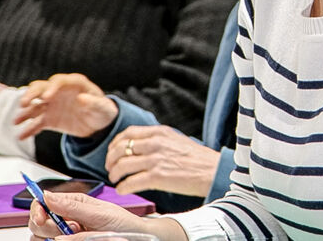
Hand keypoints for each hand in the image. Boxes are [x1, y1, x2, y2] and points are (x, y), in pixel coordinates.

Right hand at [14, 72, 119, 138]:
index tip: (46, 98)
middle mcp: (59, 92)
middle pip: (41, 88)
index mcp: (73, 84)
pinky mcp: (49, 119)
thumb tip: (82, 99)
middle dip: (31, 95)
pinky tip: (21, 135)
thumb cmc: (102, 111)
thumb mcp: (103, 108)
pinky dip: (29, 129)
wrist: (99, 124)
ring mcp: (52, 105)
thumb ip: (94, 103)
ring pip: (35, 105)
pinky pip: (37, 123)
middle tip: (24, 103)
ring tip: (16, 121)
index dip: (51, 88)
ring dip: (25, 112)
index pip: (59, 81)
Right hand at [27, 191, 185, 240]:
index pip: (42, 203)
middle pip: (38, 223)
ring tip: (80, 236)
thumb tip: (47, 196)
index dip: (37, 209)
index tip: (42, 217)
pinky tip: (78, 240)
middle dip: (49, 227)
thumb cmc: (123, 224)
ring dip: (56, 237)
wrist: (137, 239)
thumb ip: (72, 206)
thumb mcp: (99, 213)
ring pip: (41, 238)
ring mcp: (66, 236)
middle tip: (73, 228)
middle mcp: (65, 219)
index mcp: (70, 204)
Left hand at [105, 125, 220, 197]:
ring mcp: (156, 160)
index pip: (128, 133)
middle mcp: (155, 143)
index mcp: (159, 132)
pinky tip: (122, 189)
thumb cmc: (197, 158)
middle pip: (121, 148)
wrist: (213, 171)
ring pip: (123, 165)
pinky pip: (131, 182)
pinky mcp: (158, 177)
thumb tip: (139, 147)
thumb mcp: (175, 139)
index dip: (115, 143)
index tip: (113, 152)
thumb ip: (157, 140)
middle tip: (110, 168)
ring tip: (115, 179)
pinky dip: (123, 187)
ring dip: (114, 174)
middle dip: (111, 159)